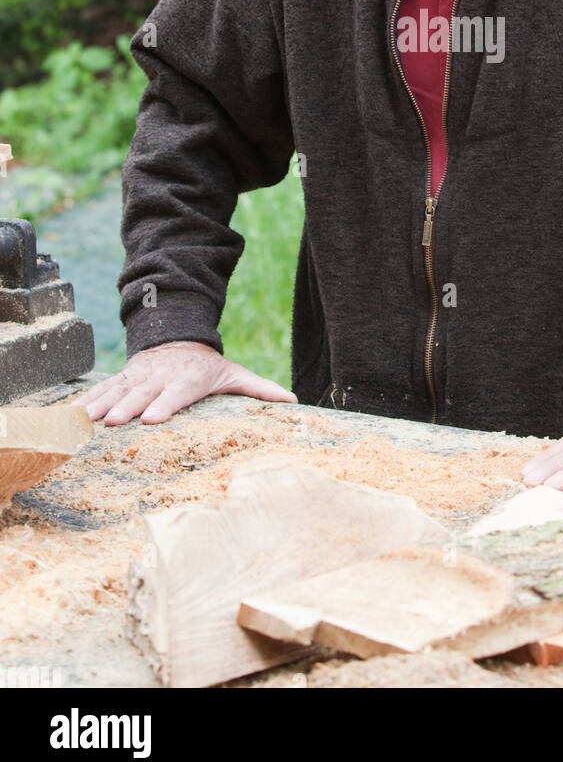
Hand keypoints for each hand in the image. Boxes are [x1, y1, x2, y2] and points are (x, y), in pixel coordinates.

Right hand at [70, 340, 297, 425]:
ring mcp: (137, 377)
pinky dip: (85, 402)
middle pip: (142, 394)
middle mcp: (159, 377)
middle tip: (113, 422)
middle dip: (127, 407)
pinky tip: (70, 418)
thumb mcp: (235, 374)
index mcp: (187, 378)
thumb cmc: (208, 366)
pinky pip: (100, 391)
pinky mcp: (121, 379)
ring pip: (117, 391)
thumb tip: (293, 401)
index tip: (152, 419)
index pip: (177, 393)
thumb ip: (260, 390)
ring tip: (86, 421)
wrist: (176, 338)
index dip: (165, 404)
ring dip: (101, 405)